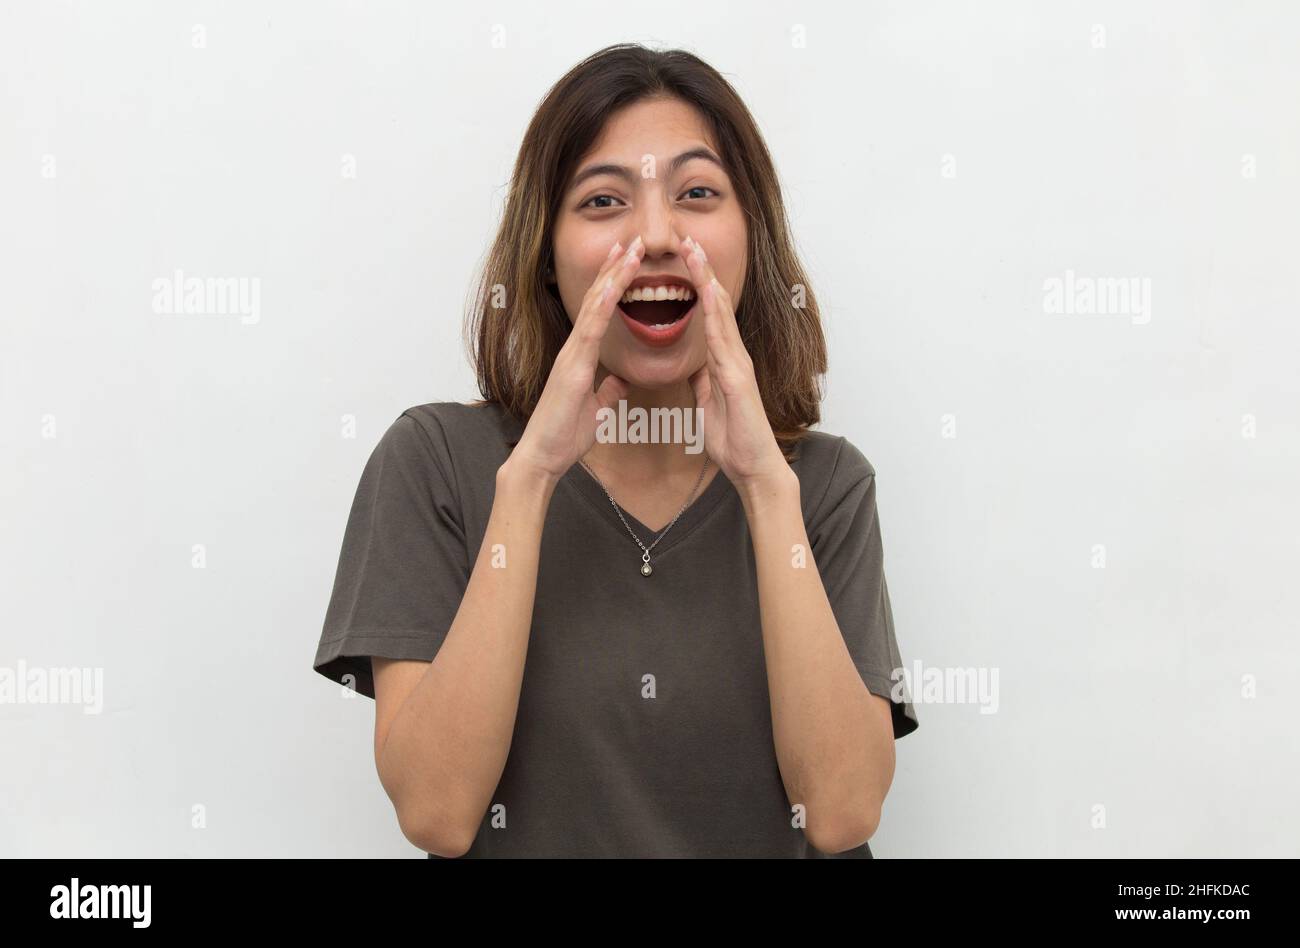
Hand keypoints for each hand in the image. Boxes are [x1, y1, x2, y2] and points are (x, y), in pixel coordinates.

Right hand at [510, 236, 644, 481]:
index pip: (600, 311)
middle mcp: (574, 349)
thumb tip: (620, 382)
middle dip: (614, 268)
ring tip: (629, 248)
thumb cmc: (563, 436)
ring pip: (594, 305)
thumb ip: (607, 392)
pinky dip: (605, 302)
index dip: (613, 283)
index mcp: (580, 357)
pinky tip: (617, 282)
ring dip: (613, 275)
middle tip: (631, 240)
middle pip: (596, 299)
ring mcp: (571, 355)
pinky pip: (591, 328)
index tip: (627, 260)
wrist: (543, 457)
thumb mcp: (596, 410)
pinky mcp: (572, 366)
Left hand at [683, 235, 791, 492]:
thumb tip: (698, 369)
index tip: (681, 259)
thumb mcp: (709, 405)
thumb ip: (706, 383)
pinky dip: (716, 313)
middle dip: (702, 270)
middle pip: (717, 304)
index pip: (708, 315)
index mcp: (723, 362)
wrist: (753, 468)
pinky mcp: (739, 379)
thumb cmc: (734, 440)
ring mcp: (738, 365)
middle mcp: (734, 356)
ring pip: (722, 314)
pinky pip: (725, 340)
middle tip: (686, 238)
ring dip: (708, 280)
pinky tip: (708, 291)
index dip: (696, 285)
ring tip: (694, 250)